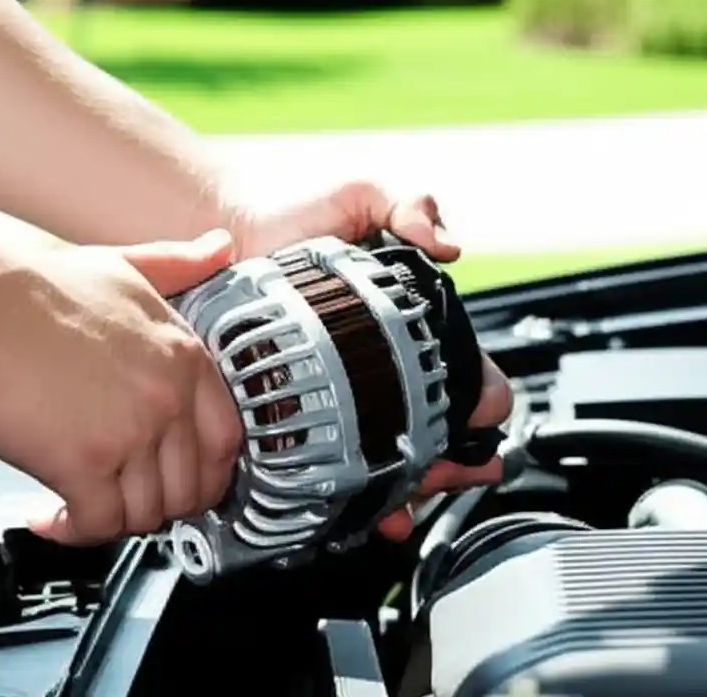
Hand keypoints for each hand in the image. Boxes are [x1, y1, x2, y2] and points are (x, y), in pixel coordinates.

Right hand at [0, 229, 244, 544]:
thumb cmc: (34, 285)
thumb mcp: (126, 265)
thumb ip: (178, 265)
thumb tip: (219, 246)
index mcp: (185, 355)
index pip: (226, 441)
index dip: (206, 475)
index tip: (183, 485)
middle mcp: (168, 397)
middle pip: (189, 488)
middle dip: (158, 508)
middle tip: (124, 505)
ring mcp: (131, 432)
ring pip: (146, 514)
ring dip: (113, 522)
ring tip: (80, 509)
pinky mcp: (84, 462)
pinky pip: (99, 525)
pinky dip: (76, 532)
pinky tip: (51, 517)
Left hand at [231, 179, 511, 540]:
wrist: (225, 232)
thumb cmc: (293, 215)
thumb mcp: (361, 196)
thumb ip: (411, 205)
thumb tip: (447, 245)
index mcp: (401, 325)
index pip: (458, 374)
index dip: (479, 400)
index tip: (482, 417)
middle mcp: (376, 364)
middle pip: (431, 427)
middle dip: (453, 459)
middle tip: (459, 473)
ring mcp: (338, 392)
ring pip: (390, 454)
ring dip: (412, 484)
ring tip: (414, 501)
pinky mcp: (295, 411)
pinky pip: (334, 461)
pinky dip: (358, 493)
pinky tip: (371, 511)